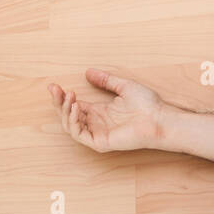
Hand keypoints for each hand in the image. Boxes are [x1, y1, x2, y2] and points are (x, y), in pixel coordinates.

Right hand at [48, 69, 166, 152]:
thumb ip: (106, 80)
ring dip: (64, 111)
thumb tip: (88, 72)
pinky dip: (73, 122)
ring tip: (68, 96)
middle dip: (58, 102)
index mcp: (100, 111)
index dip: (62, 96)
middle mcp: (96, 122)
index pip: (74, 105)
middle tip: (54, 89)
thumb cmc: (147, 104)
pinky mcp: (100, 142)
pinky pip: (79, 134)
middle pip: (68, 115)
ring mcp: (97, 133)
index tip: (54, 85)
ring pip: (70, 125)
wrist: (159, 118)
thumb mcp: (123, 86)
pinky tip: (75, 107)